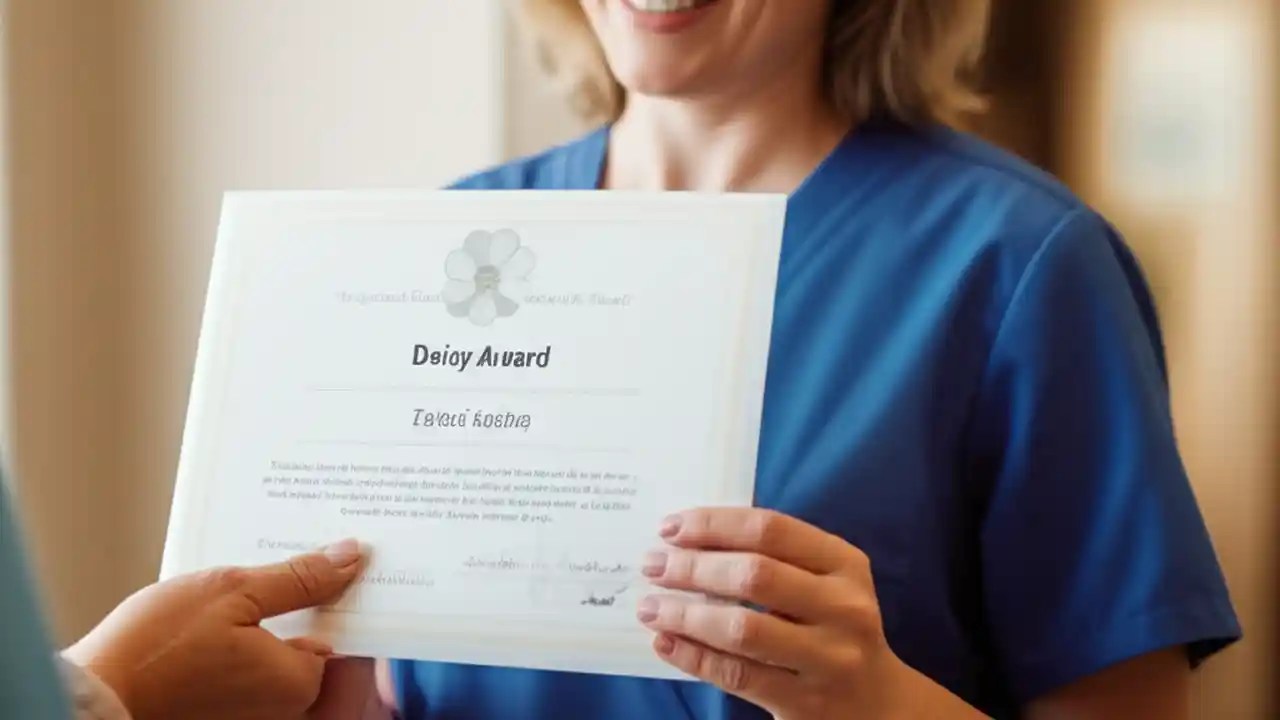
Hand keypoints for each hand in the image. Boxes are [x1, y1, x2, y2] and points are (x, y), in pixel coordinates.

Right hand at [64, 540, 367, 719]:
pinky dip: (253, 641)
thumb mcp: (232, 591)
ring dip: (278, 620)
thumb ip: (299, 578)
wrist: (91, 696)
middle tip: (294, 561)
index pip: (345, 631)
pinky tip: (232, 611)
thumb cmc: (153, 651)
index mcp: (299, 682)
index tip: (334, 559)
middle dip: (310, 604)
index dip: (340, 591)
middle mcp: (286, 709)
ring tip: (258, 578)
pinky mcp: (229, 712)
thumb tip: (350, 558)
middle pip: (317, 644)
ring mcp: (257, 714)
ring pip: (284, 655)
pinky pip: (257, 671)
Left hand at [637, 508, 917, 718]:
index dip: (714, 524)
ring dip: (686, 614)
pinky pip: (736, 675)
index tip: (670, 528)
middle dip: (693, 567)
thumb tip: (688, 540)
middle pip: (754, 575)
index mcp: (844, 564)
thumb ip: (774, 557)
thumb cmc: (831, 627)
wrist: (876, 704)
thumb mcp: (824, 582)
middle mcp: (843, 608)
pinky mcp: (804, 702)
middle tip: (653, 564)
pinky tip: (665, 642)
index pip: (771, 530)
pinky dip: (693, 656)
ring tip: (650, 606)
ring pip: (742, 629)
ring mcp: (828, 659)